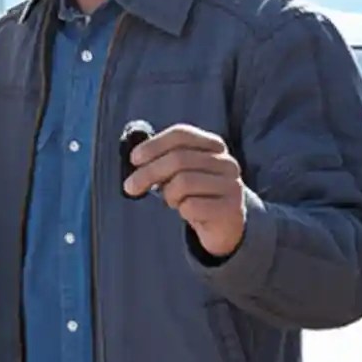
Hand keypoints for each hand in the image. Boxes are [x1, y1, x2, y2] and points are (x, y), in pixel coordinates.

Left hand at [123, 124, 246, 257]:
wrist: (225, 227)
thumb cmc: (196, 194)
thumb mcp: (180, 173)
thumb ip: (162, 161)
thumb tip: (135, 158)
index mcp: (213, 145)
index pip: (181, 134)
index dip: (154, 145)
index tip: (134, 159)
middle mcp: (226, 161)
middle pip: (178, 159)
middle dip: (148, 173)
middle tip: (130, 187)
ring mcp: (231, 185)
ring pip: (183, 183)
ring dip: (169, 195)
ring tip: (173, 201)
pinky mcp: (231, 209)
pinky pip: (192, 206)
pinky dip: (182, 211)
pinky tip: (189, 213)